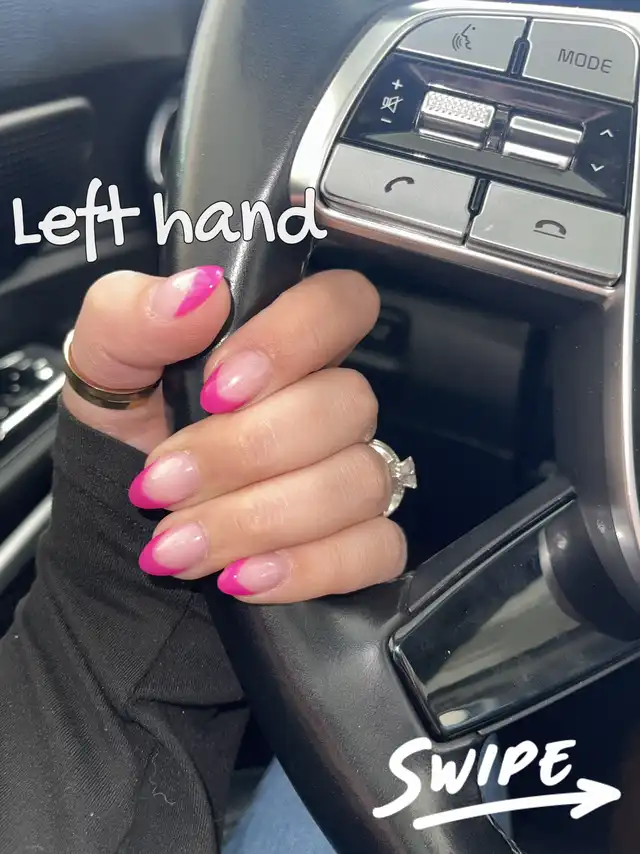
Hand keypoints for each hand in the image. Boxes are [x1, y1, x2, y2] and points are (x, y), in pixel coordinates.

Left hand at [63, 266, 406, 601]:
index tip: (217, 387)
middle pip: (348, 404)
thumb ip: (131, 315)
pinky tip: (244, 578)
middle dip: (246, 452)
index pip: (341, 302)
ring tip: (180, 544)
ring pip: (359, 480)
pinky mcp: (360, 543)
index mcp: (278, 349)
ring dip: (260, 519)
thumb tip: (198, 292)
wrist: (113, 536)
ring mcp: (352, 474)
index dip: (294, 339)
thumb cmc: (119, 444)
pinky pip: (378, 549)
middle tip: (165, 483)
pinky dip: (308, 567)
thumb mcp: (103, 371)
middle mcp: (326, 406)